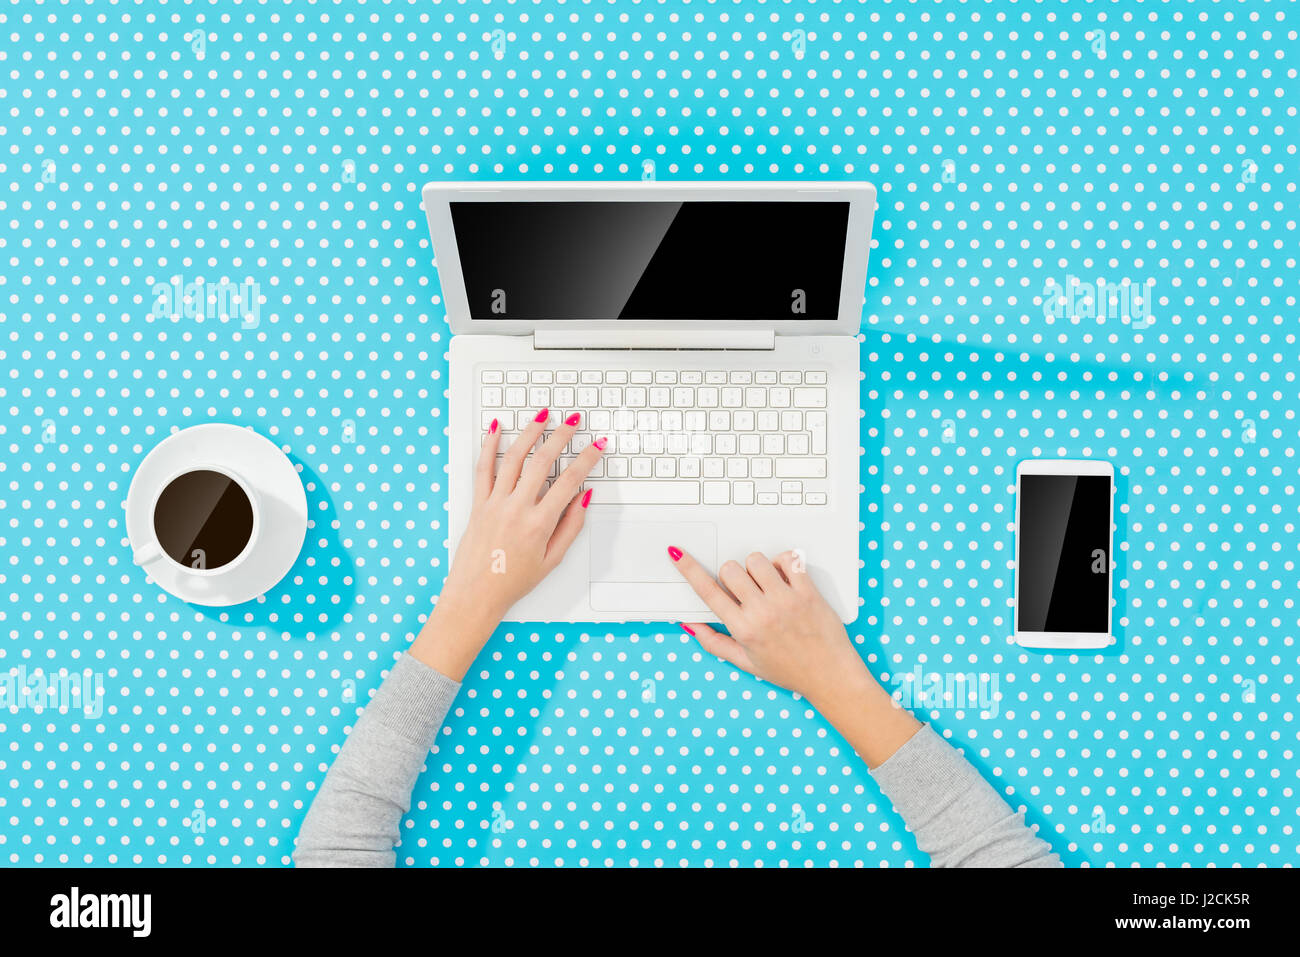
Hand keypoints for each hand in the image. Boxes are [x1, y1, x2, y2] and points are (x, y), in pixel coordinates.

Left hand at [411, 410, 606, 679]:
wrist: (476, 594)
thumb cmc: (513, 581)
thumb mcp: (553, 559)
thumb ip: (571, 526)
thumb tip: (584, 498)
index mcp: (539, 524)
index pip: (569, 481)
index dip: (587, 459)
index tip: (597, 445)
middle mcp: (516, 509)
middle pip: (542, 461)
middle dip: (561, 436)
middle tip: (573, 421)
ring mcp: (494, 503)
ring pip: (513, 458)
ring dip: (529, 433)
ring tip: (542, 416)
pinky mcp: (478, 504)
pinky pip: (482, 468)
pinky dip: (488, 445)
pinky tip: (495, 428)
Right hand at [669, 547, 867, 704]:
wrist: (830, 677)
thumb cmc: (790, 671)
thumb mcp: (746, 663)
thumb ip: (714, 643)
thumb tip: (691, 626)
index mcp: (743, 629)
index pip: (708, 591)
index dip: (689, 569)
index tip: (677, 553)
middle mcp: (762, 612)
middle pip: (730, 569)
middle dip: (732, 573)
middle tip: (745, 588)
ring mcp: (786, 600)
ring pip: (757, 560)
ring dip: (758, 567)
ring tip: (768, 583)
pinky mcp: (808, 592)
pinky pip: (789, 559)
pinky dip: (785, 562)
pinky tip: (787, 578)